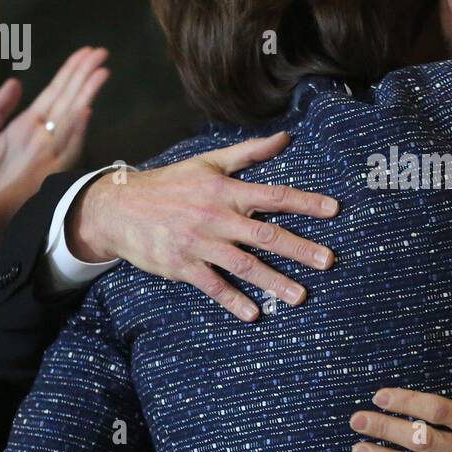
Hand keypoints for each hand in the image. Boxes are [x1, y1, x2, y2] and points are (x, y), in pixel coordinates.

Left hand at [0, 46, 109, 248]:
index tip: (86, 52)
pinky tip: (82, 113)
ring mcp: (47, 153)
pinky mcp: (46, 172)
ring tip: (100, 71)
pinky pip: (62, 148)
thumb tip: (16, 82)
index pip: (57, 92)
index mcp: (29, 127)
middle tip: (100, 51)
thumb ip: (0, 108)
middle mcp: (42, 137)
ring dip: (84, 97)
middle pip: (67, 99)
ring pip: (69, 119)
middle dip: (83, 75)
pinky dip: (72, 132)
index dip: (72, 72)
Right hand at [67, 130, 339, 320]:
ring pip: (243, 265)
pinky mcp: (182, 266)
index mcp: (225, 191)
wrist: (117, 207)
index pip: (274, 195)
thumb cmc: (169, 184)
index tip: (334, 210)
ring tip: (300, 296)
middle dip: (299, 249)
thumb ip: (249, 152)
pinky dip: (233, 301)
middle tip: (328, 261)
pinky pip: (213, 286)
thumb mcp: (207, 162)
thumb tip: (285, 138)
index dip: (305, 202)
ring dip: (273, 282)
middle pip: (265, 235)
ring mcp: (199, 244)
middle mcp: (216, 217)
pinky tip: (254, 314)